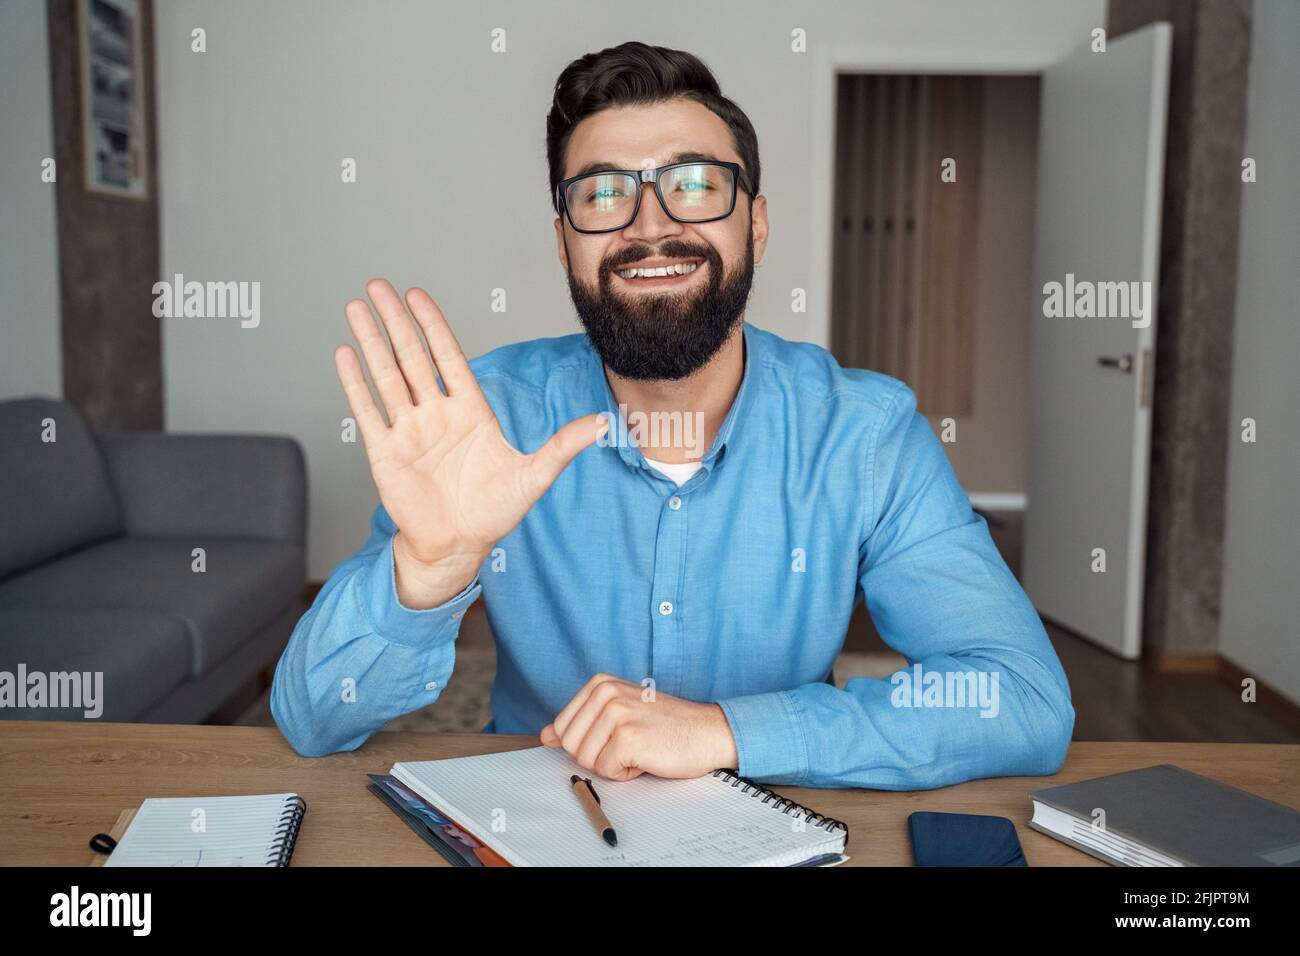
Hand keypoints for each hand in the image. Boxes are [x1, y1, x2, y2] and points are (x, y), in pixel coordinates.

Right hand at [335, 279, 607, 607]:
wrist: (458, 546)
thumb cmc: (493, 512)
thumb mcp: (534, 476)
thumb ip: (562, 446)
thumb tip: (602, 424)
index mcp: (470, 411)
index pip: (449, 357)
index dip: (433, 325)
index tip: (417, 295)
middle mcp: (436, 414)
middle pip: (412, 357)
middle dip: (395, 321)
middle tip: (379, 286)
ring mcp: (409, 430)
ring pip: (386, 376)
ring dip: (371, 342)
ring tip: (356, 308)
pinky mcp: (386, 452)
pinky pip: (368, 411)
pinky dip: (355, 384)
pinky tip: (345, 355)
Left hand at [539, 674, 738, 780]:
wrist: (707, 732)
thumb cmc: (665, 726)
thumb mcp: (618, 714)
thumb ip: (580, 723)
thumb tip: (545, 735)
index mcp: (600, 683)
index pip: (562, 727)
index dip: (587, 743)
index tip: (614, 735)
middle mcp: (605, 693)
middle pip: (570, 745)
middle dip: (597, 756)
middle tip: (629, 744)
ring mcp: (616, 714)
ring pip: (586, 761)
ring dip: (613, 765)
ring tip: (640, 748)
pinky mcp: (627, 738)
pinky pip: (606, 772)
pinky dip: (626, 773)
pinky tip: (647, 757)